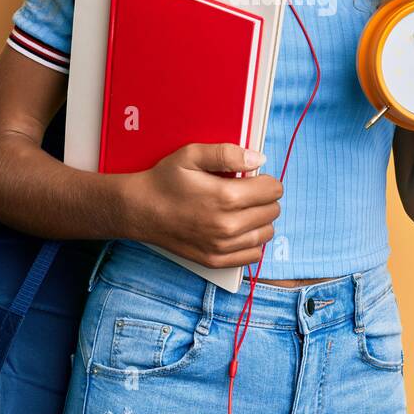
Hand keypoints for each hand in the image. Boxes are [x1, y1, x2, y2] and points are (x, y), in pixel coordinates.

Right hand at [126, 142, 282, 269]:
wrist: (140, 210)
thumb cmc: (165, 180)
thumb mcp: (191, 154)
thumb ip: (228, 153)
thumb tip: (259, 159)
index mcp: (226, 197)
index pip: (273, 190)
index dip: (266, 180)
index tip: (253, 178)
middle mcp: (228, 225)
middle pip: (272, 211)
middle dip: (264, 198)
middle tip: (245, 192)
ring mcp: (222, 246)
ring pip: (266, 233)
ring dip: (260, 220)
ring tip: (242, 209)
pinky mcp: (216, 260)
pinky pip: (253, 254)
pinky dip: (252, 241)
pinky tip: (238, 229)